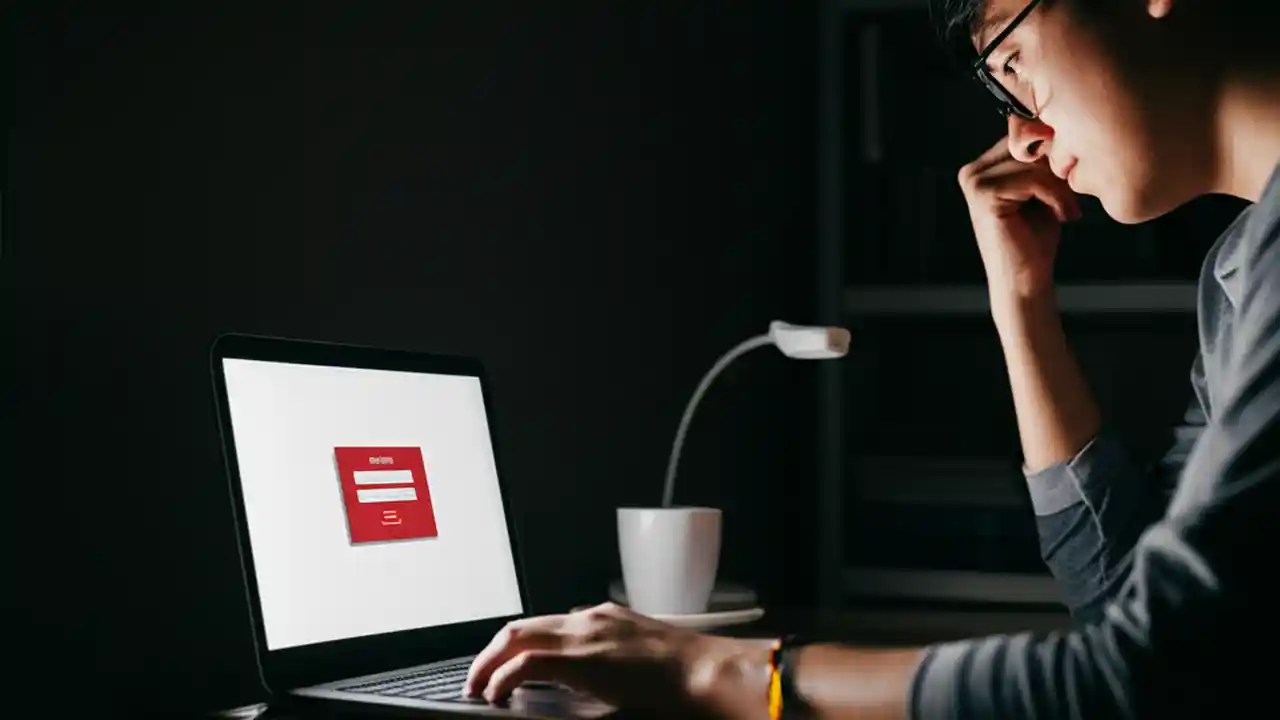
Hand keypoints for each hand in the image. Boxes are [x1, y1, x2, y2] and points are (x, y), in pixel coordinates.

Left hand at [463, 602, 769, 717]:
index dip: (520, 647)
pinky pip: (526, 662)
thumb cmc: (689, 677)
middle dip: (493, 652)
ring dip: (490, 662)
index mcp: (605, 621)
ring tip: (479, 687)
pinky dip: (503, 676)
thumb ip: (615, 668)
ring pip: (517, 636)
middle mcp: (589, 620)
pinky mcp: (580, 658)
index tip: (507, 668)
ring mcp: (584, 634)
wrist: (707, 673)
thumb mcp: (645, 663)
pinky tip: (496, 694)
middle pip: (522, 626)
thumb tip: (599, 689)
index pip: (548, 627)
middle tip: (479, 678)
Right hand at [958, 136, 1081, 300]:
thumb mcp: (1044, 189)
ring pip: (1036, 162)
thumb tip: (1062, 127)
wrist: (1025, 281)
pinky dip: (1056, 197)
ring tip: (1067, 211)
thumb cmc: (1036, 239)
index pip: (1027, 136)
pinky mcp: (983, 194)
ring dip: (1061, 187)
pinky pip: (1034, 178)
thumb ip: (1045, 160)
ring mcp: (974, 182)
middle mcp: (972, 171)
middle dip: (1059, 170)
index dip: (1055, 155)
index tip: (1069, 184)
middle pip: (1031, 145)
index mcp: (983, 167)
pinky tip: (1062, 216)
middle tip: (1070, 200)